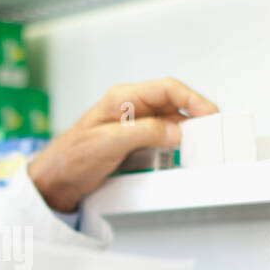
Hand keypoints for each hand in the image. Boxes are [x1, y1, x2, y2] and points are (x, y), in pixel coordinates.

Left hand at [26, 77, 217, 212]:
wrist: (56, 181)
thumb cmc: (71, 157)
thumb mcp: (108, 143)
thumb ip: (143, 133)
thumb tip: (174, 131)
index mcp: (122, 98)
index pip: (166, 89)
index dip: (192, 98)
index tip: (209, 113)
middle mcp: (131, 108)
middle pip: (174, 104)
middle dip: (195, 115)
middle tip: (213, 131)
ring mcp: (134, 125)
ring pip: (171, 122)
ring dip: (187, 132)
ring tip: (202, 144)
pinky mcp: (135, 142)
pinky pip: (163, 139)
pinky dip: (176, 146)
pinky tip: (182, 154)